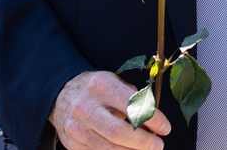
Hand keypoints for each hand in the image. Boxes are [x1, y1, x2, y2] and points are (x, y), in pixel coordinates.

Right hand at [50, 71, 170, 148]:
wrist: (61, 94)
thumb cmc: (97, 89)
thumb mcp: (115, 83)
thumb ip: (134, 99)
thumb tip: (155, 121)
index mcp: (101, 86)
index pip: (130, 105)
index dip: (152, 119)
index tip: (165, 128)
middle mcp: (85, 107)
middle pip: (117, 132)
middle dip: (142, 142)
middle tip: (158, 145)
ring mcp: (76, 127)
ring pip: (107, 148)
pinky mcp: (71, 144)